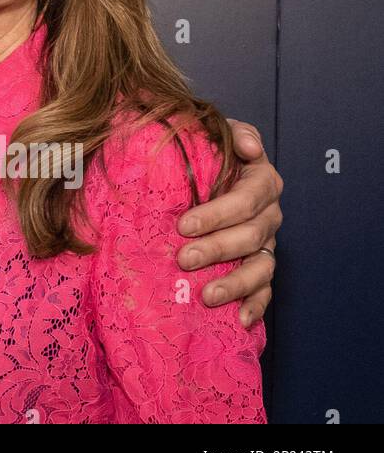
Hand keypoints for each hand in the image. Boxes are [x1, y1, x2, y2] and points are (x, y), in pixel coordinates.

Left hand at [176, 119, 281, 327]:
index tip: (184, 224)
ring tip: (207, 294)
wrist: (210, 169)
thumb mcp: (221, 132)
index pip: (246, 199)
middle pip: (250, 235)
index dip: (217, 213)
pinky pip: (264, 289)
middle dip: (216, 249)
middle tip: (184, 258)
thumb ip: (236, 133)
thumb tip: (247, 146)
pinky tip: (240, 320)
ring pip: (260, 267)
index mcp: (262, 181)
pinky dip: (255, 306)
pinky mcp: (260, 265)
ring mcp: (267, 243)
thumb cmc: (211, 151)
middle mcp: (269, 214)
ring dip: (235, 283)